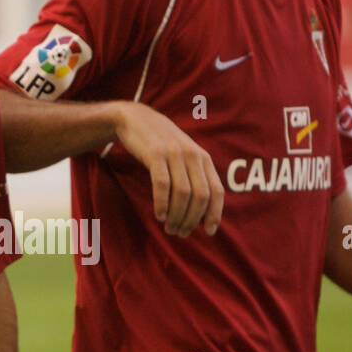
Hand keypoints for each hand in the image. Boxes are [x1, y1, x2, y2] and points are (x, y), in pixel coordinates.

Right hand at [112, 102, 223, 237]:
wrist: (135, 119)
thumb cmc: (159, 144)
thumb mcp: (183, 155)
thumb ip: (194, 175)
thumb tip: (202, 210)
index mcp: (203, 158)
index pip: (217, 191)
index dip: (215, 214)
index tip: (209, 232)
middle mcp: (193, 156)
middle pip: (200, 196)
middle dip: (192, 219)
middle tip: (180, 232)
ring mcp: (174, 154)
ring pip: (183, 193)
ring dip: (177, 215)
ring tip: (169, 227)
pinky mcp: (155, 154)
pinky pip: (162, 184)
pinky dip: (162, 203)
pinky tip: (159, 215)